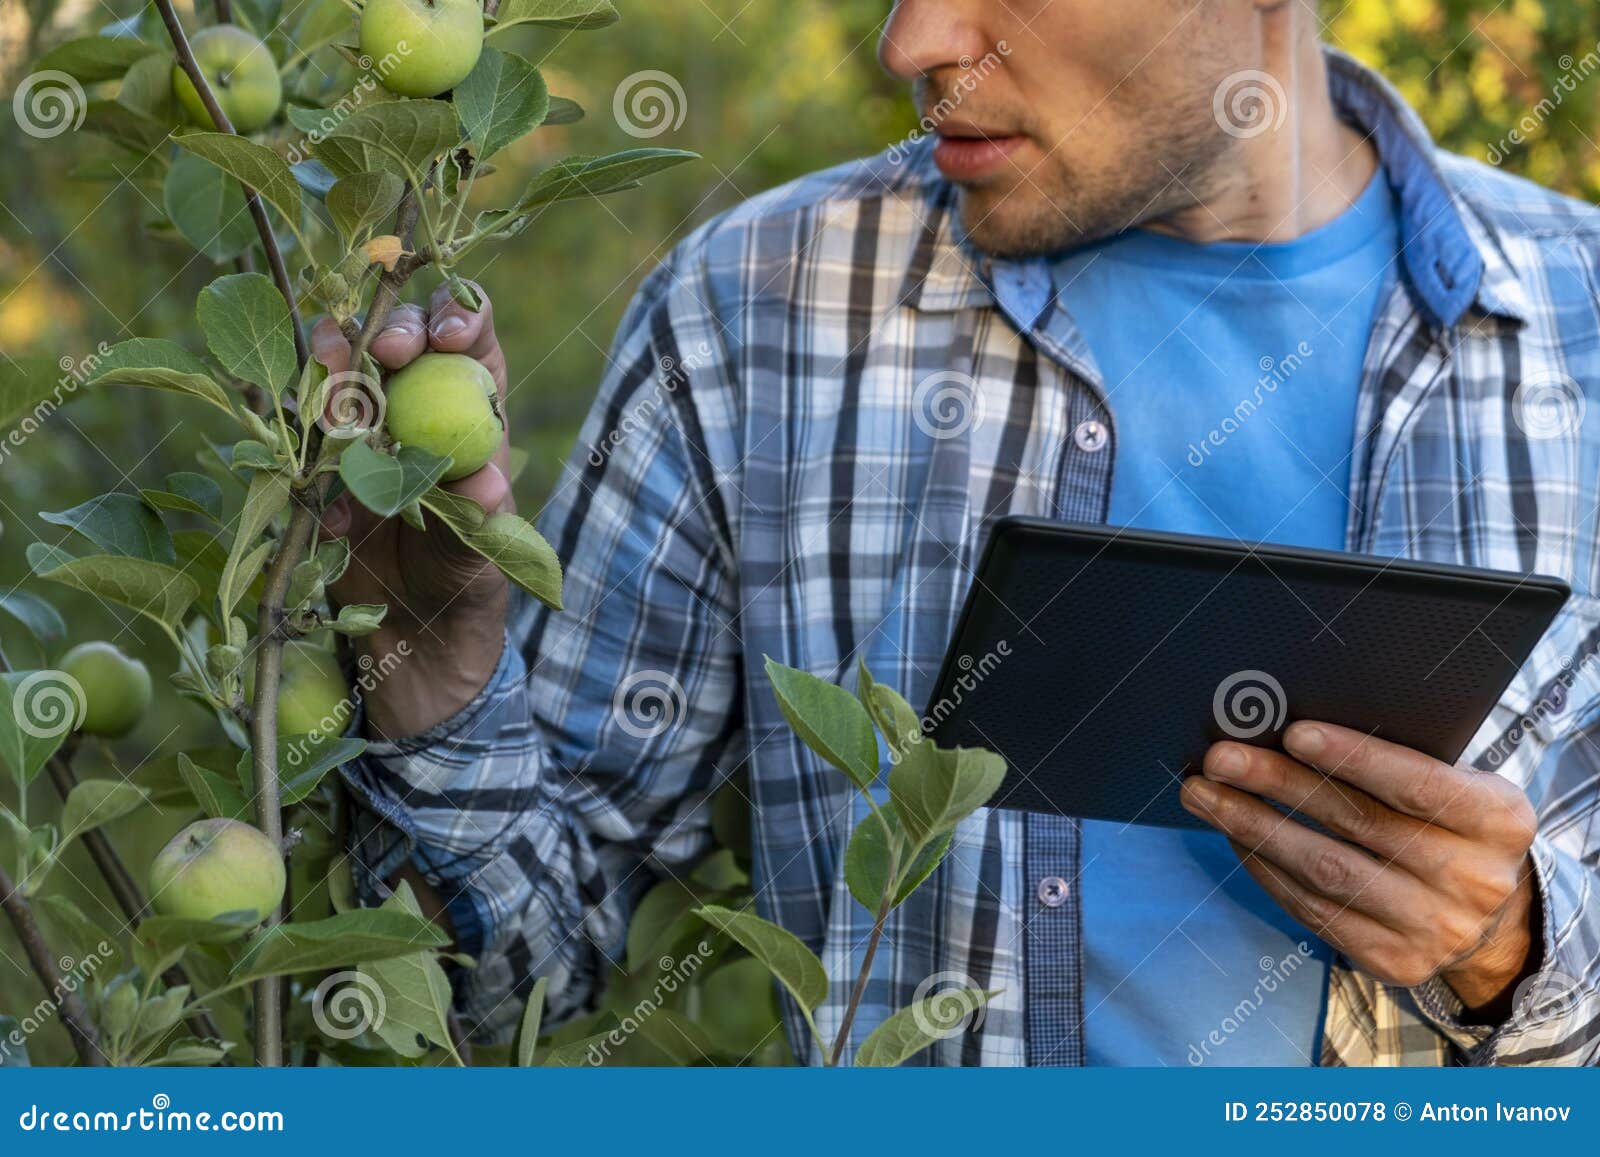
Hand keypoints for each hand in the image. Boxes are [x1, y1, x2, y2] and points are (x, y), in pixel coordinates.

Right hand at [310, 281, 512, 739]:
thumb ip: (483, 520)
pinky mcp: (316, 457)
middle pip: (398, 335)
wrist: (408, 636)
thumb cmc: (463, 585)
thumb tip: (489, 481)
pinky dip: (301, 424)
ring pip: (341, 364)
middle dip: (389, 328)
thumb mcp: (482, 559)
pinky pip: (299, 422)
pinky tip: (317, 455)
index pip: (471, 340)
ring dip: (334, 360)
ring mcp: (361, 426)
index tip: (446, 336)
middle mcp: (416, 404)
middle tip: (381, 351)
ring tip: (337, 391)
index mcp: (473, 411)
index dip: (458, 318)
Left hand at [1180, 721, 1540, 1017]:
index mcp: (1498, 820)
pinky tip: (1235, 836)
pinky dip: (1266, 868)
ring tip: (1205, 795)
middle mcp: (1473, 880)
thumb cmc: (1451, 826)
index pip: (1419, 784)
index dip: (1354, 758)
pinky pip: (1314, 910)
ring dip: (1255, 828)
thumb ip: (1399, 759)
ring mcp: (1435, 929)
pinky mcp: (1395, 962)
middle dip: (1279, 785)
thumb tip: (1289, 726)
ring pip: (1327, 872)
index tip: (1292, 732)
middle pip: (1358, 826)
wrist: (1496, 919)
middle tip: (1220, 758)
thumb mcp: (1458, 786)